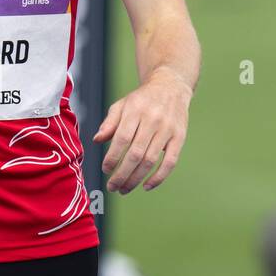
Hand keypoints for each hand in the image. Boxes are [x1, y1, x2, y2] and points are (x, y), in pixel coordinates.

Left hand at [93, 65, 191, 194]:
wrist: (170, 87)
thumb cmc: (141, 100)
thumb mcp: (122, 105)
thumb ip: (109, 123)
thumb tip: (96, 140)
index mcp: (135, 111)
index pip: (122, 139)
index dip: (112, 157)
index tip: (105, 170)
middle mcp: (152, 120)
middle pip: (136, 154)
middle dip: (122, 174)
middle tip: (112, 187)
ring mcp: (167, 130)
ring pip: (151, 160)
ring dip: (136, 179)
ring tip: (124, 189)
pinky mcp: (179, 138)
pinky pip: (170, 162)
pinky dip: (159, 177)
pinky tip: (146, 186)